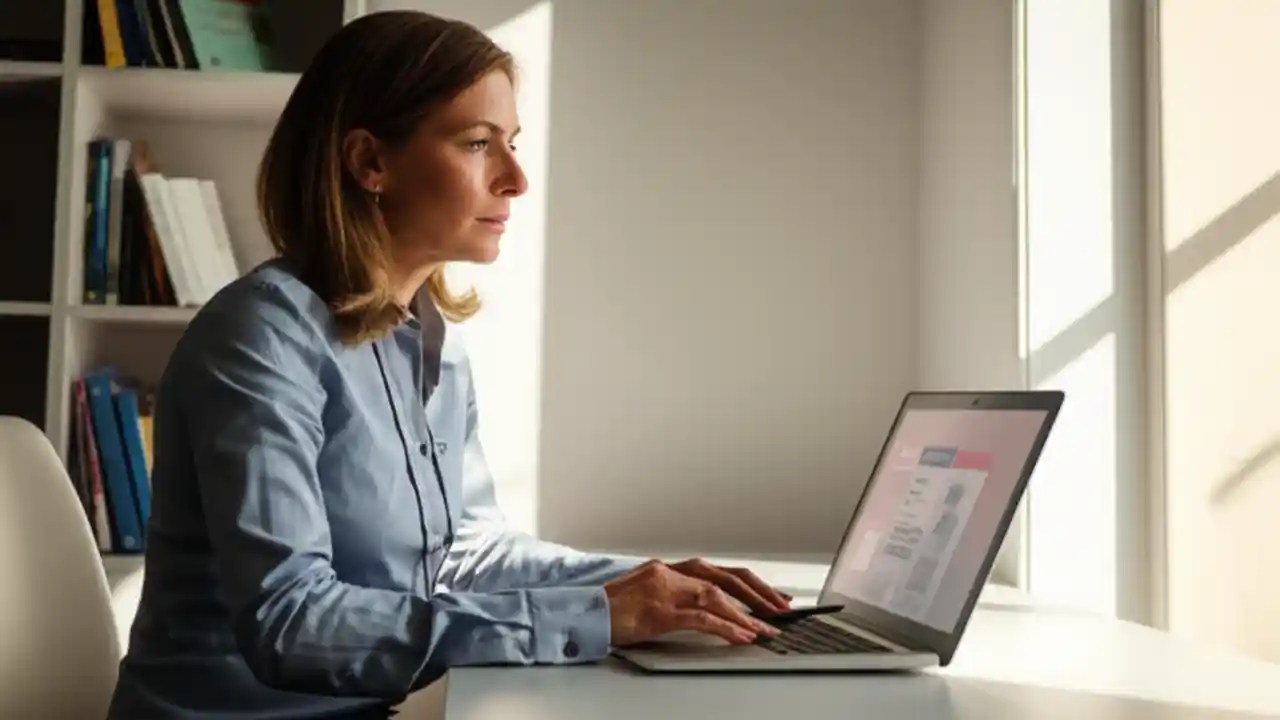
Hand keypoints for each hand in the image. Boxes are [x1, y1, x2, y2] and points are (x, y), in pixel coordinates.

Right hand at [604, 560, 784, 646]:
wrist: (581, 614)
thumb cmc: (610, 610)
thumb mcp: (646, 595)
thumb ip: (674, 596)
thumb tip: (707, 610)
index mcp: (667, 569)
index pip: (717, 571)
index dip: (747, 583)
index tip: (770, 596)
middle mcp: (668, 573)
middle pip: (723, 576)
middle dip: (757, 593)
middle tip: (781, 608)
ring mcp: (663, 590)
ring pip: (715, 596)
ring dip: (745, 613)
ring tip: (765, 628)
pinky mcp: (658, 612)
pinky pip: (700, 618)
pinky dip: (725, 626)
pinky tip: (741, 635)